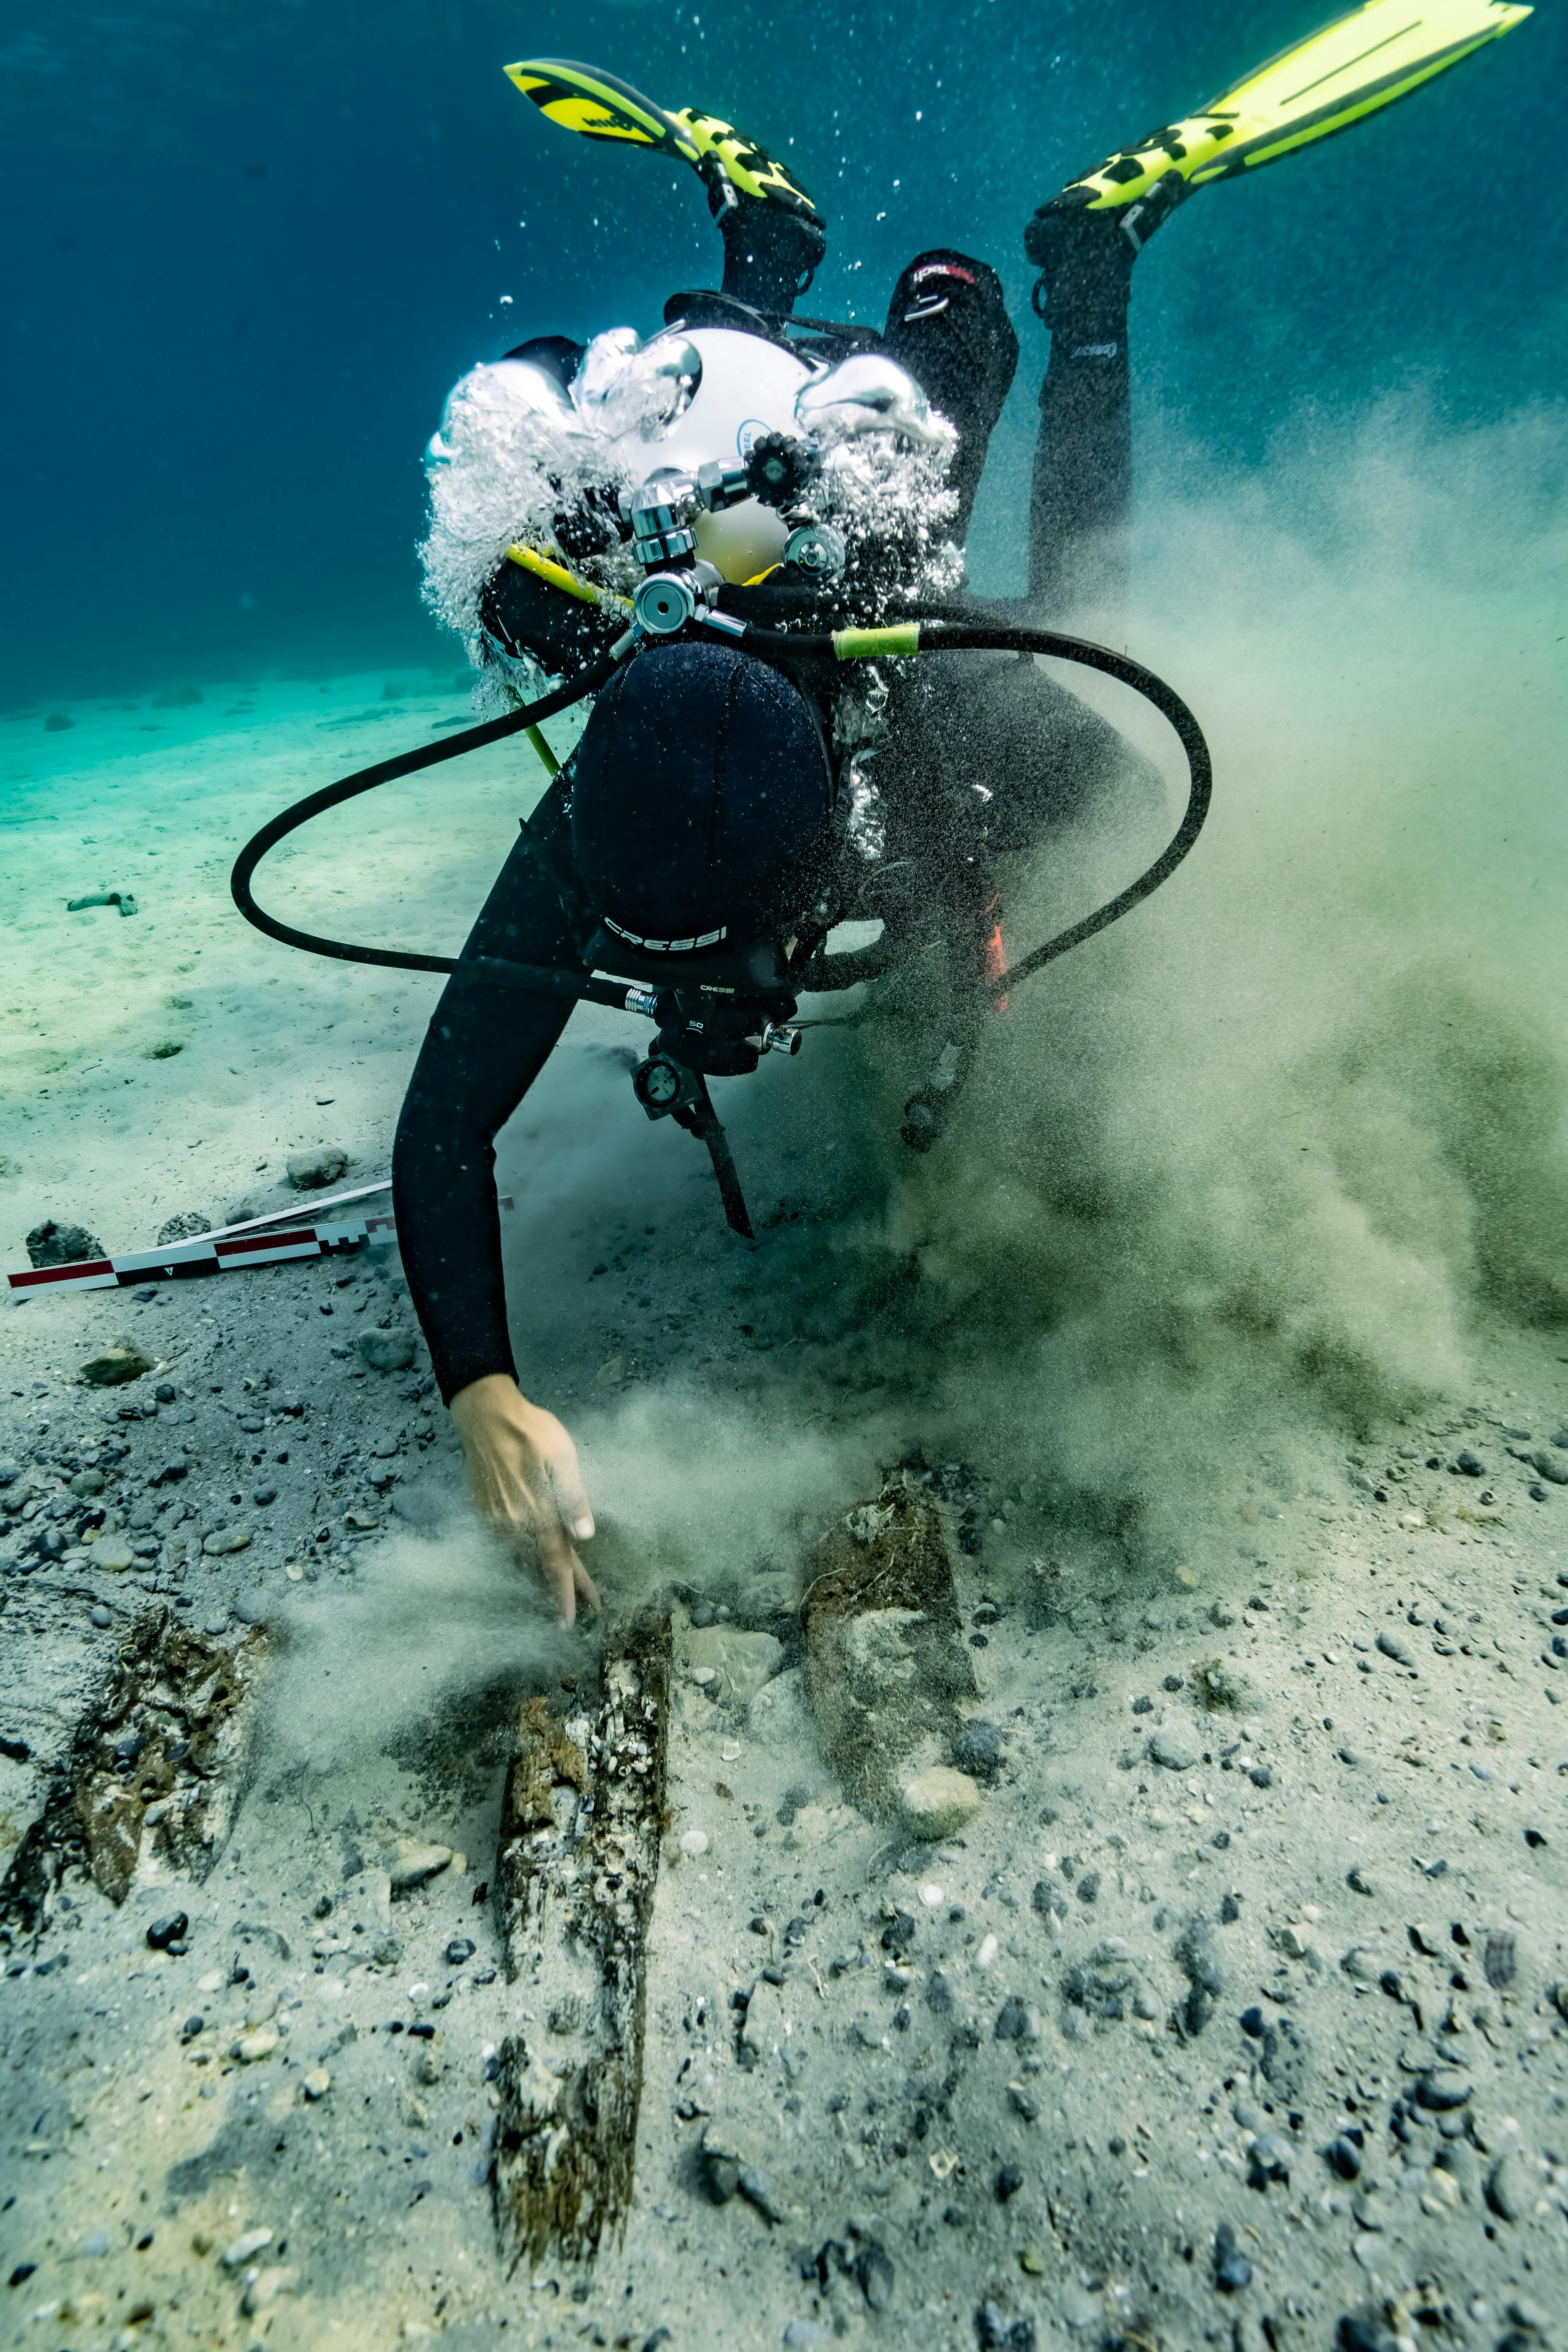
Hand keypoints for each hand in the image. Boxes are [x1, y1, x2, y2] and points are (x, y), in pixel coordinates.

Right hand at [448, 1374, 599, 1625]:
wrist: (486, 1415)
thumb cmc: (532, 1432)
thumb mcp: (562, 1459)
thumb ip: (573, 1499)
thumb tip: (586, 1537)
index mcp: (538, 1515)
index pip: (556, 1565)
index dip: (566, 1594)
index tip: (571, 1622)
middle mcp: (515, 1525)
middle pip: (542, 1565)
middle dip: (563, 1586)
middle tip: (585, 1605)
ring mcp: (496, 1520)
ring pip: (523, 1556)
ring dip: (542, 1571)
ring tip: (559, 1586)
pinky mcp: (484, 1511)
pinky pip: (506, 1542)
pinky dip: (522, 1553)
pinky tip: (530, 1553)